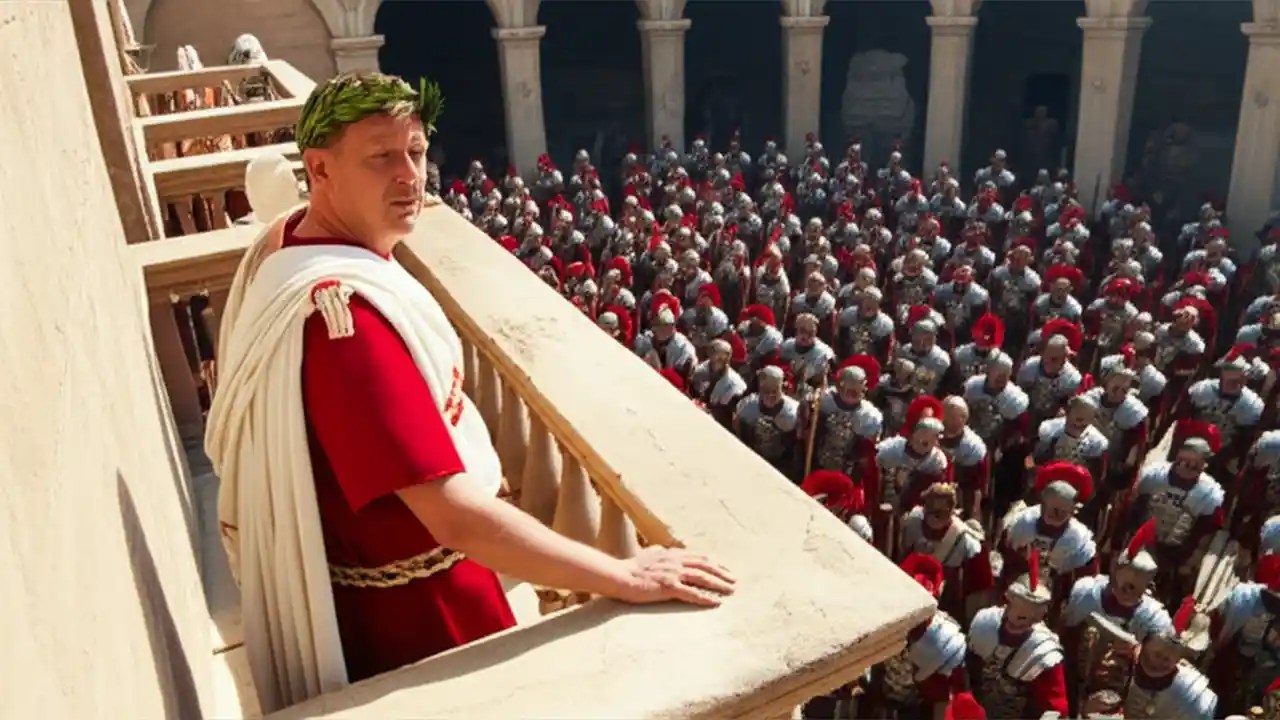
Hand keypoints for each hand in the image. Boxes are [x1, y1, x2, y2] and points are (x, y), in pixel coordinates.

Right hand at [610, 546, 735, 606]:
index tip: (724, 570)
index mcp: (672, 554)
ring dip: (718, 584)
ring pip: (702, 578)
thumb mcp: (647, 554)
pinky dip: (705, 597)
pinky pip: (691, 593)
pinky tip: (715, 602)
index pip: (698, 558)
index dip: (713, 564)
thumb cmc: (631, 567)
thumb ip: (658, 551)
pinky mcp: (668, 587)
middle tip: (734, 581)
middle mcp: (675, 561)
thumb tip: (663, 548)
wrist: (619, 576)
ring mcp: (673, 573)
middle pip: (705, 566)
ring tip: (730, 591)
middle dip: (722, 573)